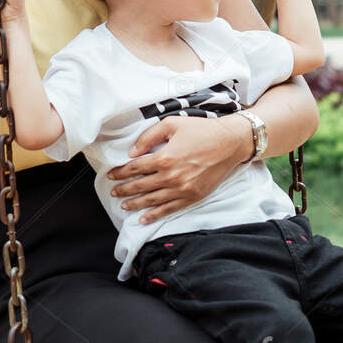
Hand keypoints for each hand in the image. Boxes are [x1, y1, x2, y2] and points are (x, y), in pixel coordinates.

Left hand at [106, 116, 244, 224]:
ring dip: (136, 204)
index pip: (135, 168)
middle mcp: (171, 176)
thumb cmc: (202, 130)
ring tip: (124, 206)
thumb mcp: (172, 123)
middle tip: (114, 192)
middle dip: (124, 190)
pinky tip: (144, 218)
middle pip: (141, 186)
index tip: (112, 175)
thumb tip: (132, 152)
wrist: (230, 143)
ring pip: (152, 201)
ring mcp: (182, 189)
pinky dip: (155, 215)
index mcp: (165, 157)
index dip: (121, 172)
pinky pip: (169, 209)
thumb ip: (149, 136)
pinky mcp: (193, 197)